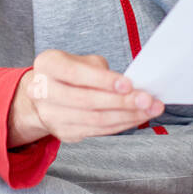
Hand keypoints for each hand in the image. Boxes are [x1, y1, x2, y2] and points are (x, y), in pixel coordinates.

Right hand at [7, 50, 163, 146]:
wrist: (45, 94)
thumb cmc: (70, 72)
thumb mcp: (81, 61)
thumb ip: (101, 71)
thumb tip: (132, 87)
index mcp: (47, 65)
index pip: (76, 74)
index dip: (103, 80)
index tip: (129, 84)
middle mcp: (43, 91)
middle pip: (87, 101)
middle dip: (121, 102)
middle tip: (148, 100)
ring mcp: (51, 116)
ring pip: (94, 120)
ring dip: (126, 116)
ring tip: (149, 110)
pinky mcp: (64, 133)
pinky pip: (97, 131)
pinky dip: (120, 124)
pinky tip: (136, 118)